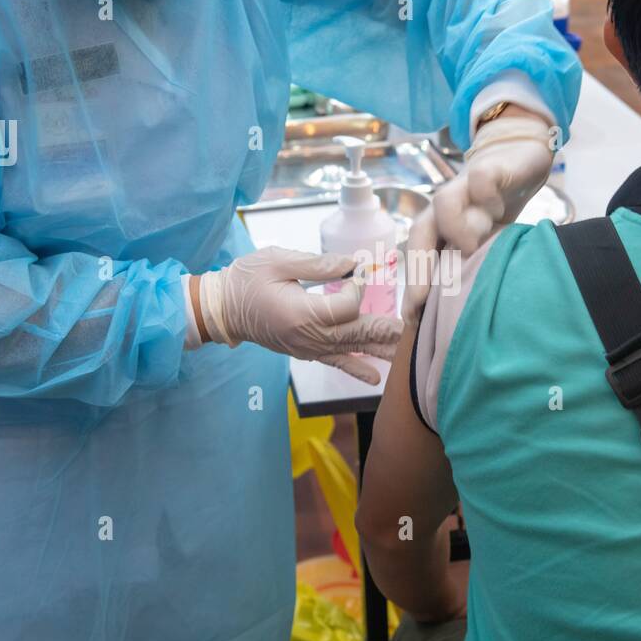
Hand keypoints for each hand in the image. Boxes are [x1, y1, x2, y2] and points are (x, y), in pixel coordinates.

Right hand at [198, 247, 402, 384]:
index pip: (347, 307)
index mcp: (302, 313)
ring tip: (410, 353)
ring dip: (381, 350)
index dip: (357, 286)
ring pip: (352, 349)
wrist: (221, 309)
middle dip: (388, 328)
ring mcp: (307, 348)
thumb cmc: (246, 279)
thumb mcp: (278, 260)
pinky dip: (356, 369)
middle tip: (419, 324)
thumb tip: (353, 263)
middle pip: (357, 332)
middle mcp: (308, 337)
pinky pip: (335, 363)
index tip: (357, 269)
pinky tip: (375, 380)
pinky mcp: (305, 351)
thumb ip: (318, 264)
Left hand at [402, 111, 553, 320]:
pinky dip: (486, 195)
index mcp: (441, 226)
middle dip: (419, 268)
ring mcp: (466, 186)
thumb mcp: (485, 241)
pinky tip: (498, 211)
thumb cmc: (497, 207)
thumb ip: (469, 264)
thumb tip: (457, 313)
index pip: (418, 255)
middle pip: (419, 231)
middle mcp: (446, 207)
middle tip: (424, 300)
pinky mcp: (491, 168)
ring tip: (472, 246)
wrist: (520, 158)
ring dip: (456, 229)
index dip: (413, 286)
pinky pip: (480, 178)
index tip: (412, 319)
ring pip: (444, 203)